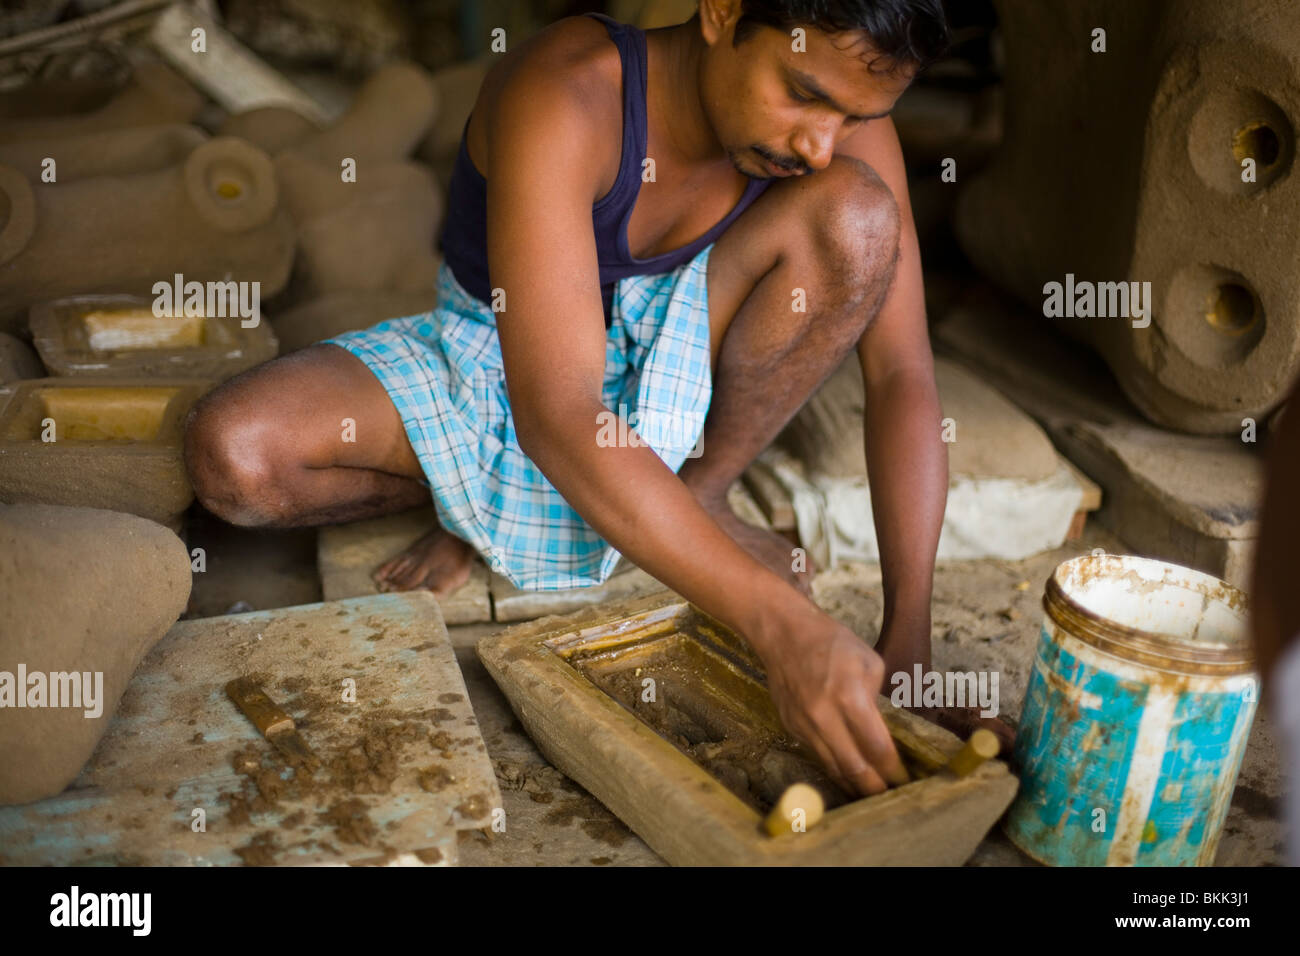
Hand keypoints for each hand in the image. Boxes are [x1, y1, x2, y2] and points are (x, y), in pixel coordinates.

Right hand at [755, 605, 909, 796]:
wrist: (784, 634)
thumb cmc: (832, 642)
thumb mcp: (870, 662)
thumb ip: (878, 699)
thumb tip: (880, 728)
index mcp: (850, 698)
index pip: (877, 748)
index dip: (893, 768)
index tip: (904, 777)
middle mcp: (825, 717)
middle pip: (854, 767)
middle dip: (875, 787)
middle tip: (889, 795)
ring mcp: (805, 724)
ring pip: (833, 767)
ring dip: (853, 783)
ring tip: (870, 791)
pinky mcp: (791, 726)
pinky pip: (817, 754)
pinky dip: (834, 767)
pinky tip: (846, 771)